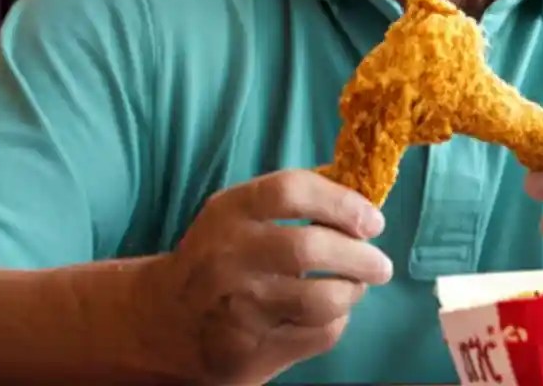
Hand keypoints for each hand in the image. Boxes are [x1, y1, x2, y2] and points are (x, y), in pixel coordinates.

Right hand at [148, 169, 392, 384]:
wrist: (162, 320)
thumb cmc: (218, 257)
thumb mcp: (237, 215)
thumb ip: (290, 203)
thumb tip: (361, 198)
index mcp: (229, 212)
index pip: (291, 191)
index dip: (341, 202)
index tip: (372, 220)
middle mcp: (228, 256)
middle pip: (309, 248)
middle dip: (360, 257)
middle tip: (380, 265)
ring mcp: (236, 307)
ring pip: (320, 300)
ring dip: (351, 293)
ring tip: (355, 288)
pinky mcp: (247, 351)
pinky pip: (315, 335)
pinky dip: (335, 323)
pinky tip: (328, 314)